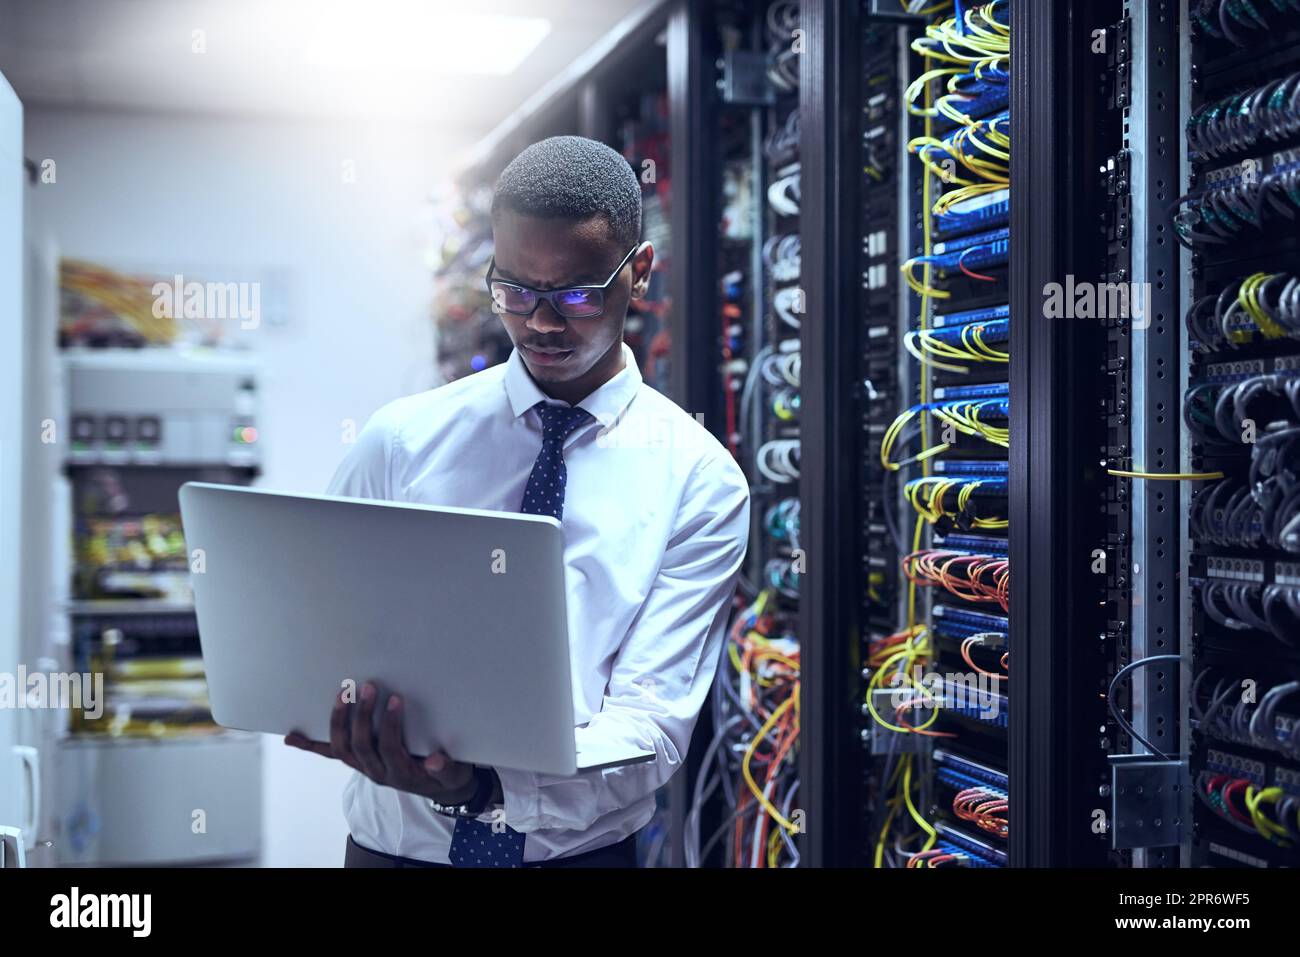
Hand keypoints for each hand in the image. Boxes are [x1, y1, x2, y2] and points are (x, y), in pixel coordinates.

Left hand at [284, 682, 475, 803]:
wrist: (439, 787)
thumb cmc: (446, 774)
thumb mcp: (454, 774)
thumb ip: (447, 769)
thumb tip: (436, 761)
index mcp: (400, 773)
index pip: (390, 747)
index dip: (390, 724)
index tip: (395, 699)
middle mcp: (377, 773)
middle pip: (361, 745)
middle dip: (362, 716)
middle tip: (367, 687)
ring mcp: (364, 768)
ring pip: (342, 748)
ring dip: (338, 721)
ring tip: (342, 694)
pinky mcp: (358, 762)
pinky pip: (331, 755)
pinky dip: (311, 746)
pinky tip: (292, 737)